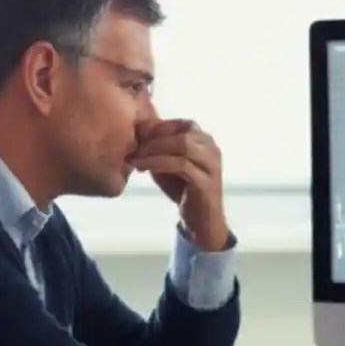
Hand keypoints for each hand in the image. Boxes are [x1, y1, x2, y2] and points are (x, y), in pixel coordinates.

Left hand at [131, 118, 229, 250]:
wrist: (201, 221)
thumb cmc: (183, 189)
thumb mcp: (166, 163)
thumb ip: (156, 147)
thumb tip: (136, 128)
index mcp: (204, 140)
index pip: (179, 124)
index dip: (156, 127)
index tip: (134, 135)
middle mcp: (211, 148)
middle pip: (181, 132)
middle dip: (153, 138)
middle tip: (132, 147)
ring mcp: (211, 165)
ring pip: (183, 145)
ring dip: (154, 150)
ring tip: (135, 158)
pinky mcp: (206, 182)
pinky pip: (181, 165)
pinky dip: (158, 163)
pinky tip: (142, 168)